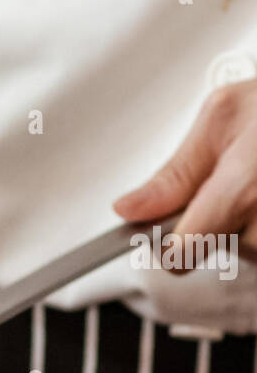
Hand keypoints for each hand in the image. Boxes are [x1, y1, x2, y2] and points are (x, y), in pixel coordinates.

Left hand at [114, 80, 256, 261]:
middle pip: (221, 252)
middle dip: (220, 224)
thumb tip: (127, 211)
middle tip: (242, 181)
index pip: (182, 253)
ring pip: (253, 253)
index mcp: (243, 186)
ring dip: (252, 226)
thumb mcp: (221, 119)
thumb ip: (173, 174)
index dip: (170, 245)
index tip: (169, 232)